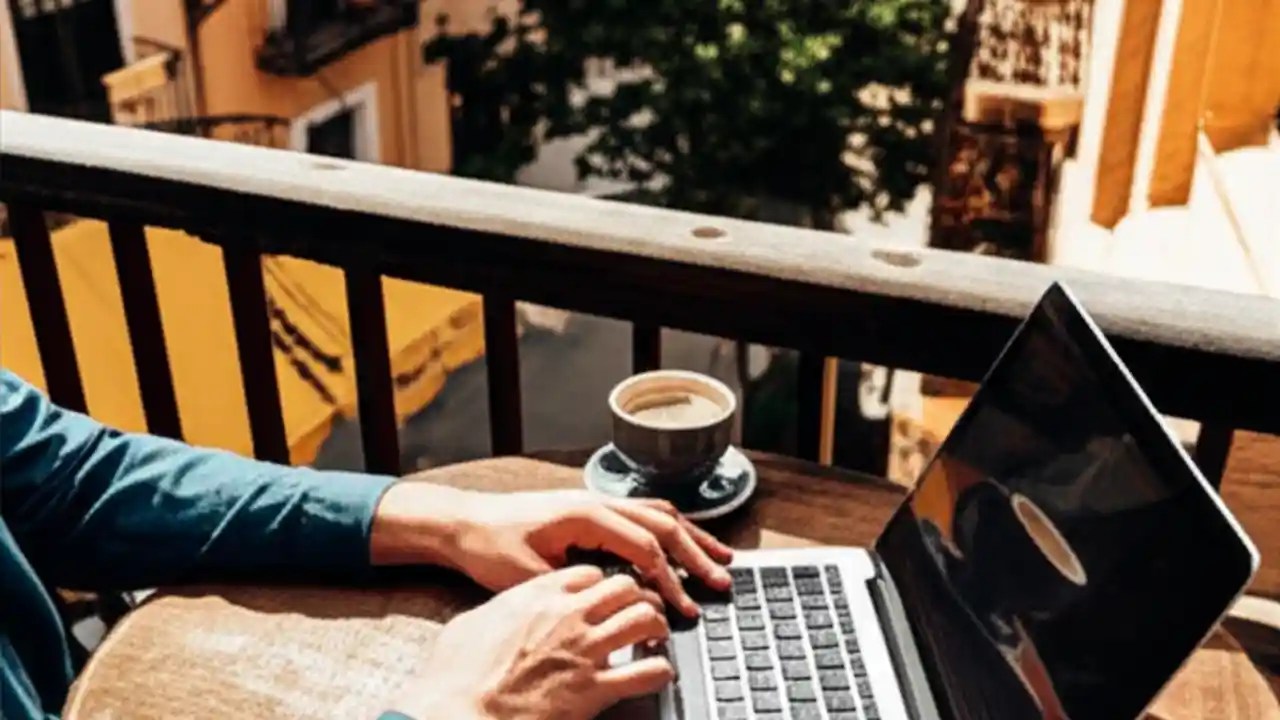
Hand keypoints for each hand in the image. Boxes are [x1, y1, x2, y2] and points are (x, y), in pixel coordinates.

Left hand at [369, 484, 732, 615]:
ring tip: (720, 558)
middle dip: (695, 554)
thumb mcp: (526, 576)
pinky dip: (669, 529)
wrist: (465, 521)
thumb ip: (572, 588)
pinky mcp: (592, 511)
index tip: (685, 607)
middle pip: (662, 524)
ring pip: (658, 514)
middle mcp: (598, 502)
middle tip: (722, 581)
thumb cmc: (490, 545)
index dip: (669, 579)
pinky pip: (642, 514)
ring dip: (690, 537)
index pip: (644, 546)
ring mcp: (596, 502)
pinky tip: (683, 542)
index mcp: (586, 514)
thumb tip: (612, 604)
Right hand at [390, 566, 672, 719]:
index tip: (604, 595)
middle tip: (640, 610)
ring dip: (655, 625)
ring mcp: (585, 651)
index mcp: (538, 595)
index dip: (602, 583)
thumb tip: (504, 610)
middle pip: (625, 586)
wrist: (459, 711)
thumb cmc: (456, 675)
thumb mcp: (470, 624)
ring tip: (654, 636)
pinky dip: (659, 670)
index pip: (590, 572)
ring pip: (644, 617)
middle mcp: (568, 616)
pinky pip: (647, 671)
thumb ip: (500, 610)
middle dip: (638, 596)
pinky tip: (656, 672)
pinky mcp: (595, 690)